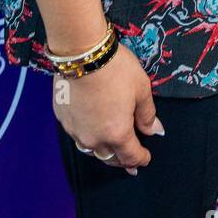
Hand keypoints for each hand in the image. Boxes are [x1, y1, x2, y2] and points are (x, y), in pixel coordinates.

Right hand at [52, 40, 163, 174]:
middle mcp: (94, 138)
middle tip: (129, 163)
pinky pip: (77, 134)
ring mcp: (75, 130)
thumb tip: (154, 131)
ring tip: (110, 148)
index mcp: (117, 133)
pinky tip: (91, 127)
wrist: (83, 54)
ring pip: (91, 150)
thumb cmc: (116, 69)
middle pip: (109, 158)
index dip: (140, 160)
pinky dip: (87, 135)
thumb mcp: (141, 89)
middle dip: (121, 160)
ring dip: (103, 150)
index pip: (130, 156)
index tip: (146, 159)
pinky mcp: (63, 118)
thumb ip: (147, 114)